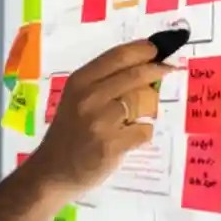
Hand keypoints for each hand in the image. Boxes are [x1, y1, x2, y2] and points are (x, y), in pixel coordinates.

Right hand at [27, 39, 170, 197]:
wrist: (53, 171)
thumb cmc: (69, 132)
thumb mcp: (77, 99)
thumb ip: (104, 82)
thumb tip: (146, 65)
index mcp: (80, 81)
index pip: (118, 55)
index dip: (144, 49)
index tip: (158, 49)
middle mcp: (89, 97)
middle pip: (135, 74)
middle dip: (157, 69)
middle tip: (168, 69)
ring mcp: (101, 121)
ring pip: (143, 103)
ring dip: (146, 108)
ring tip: (131, 118)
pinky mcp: (112, 145)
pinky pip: (144, 130)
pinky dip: (141, 134)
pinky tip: (127, 140)